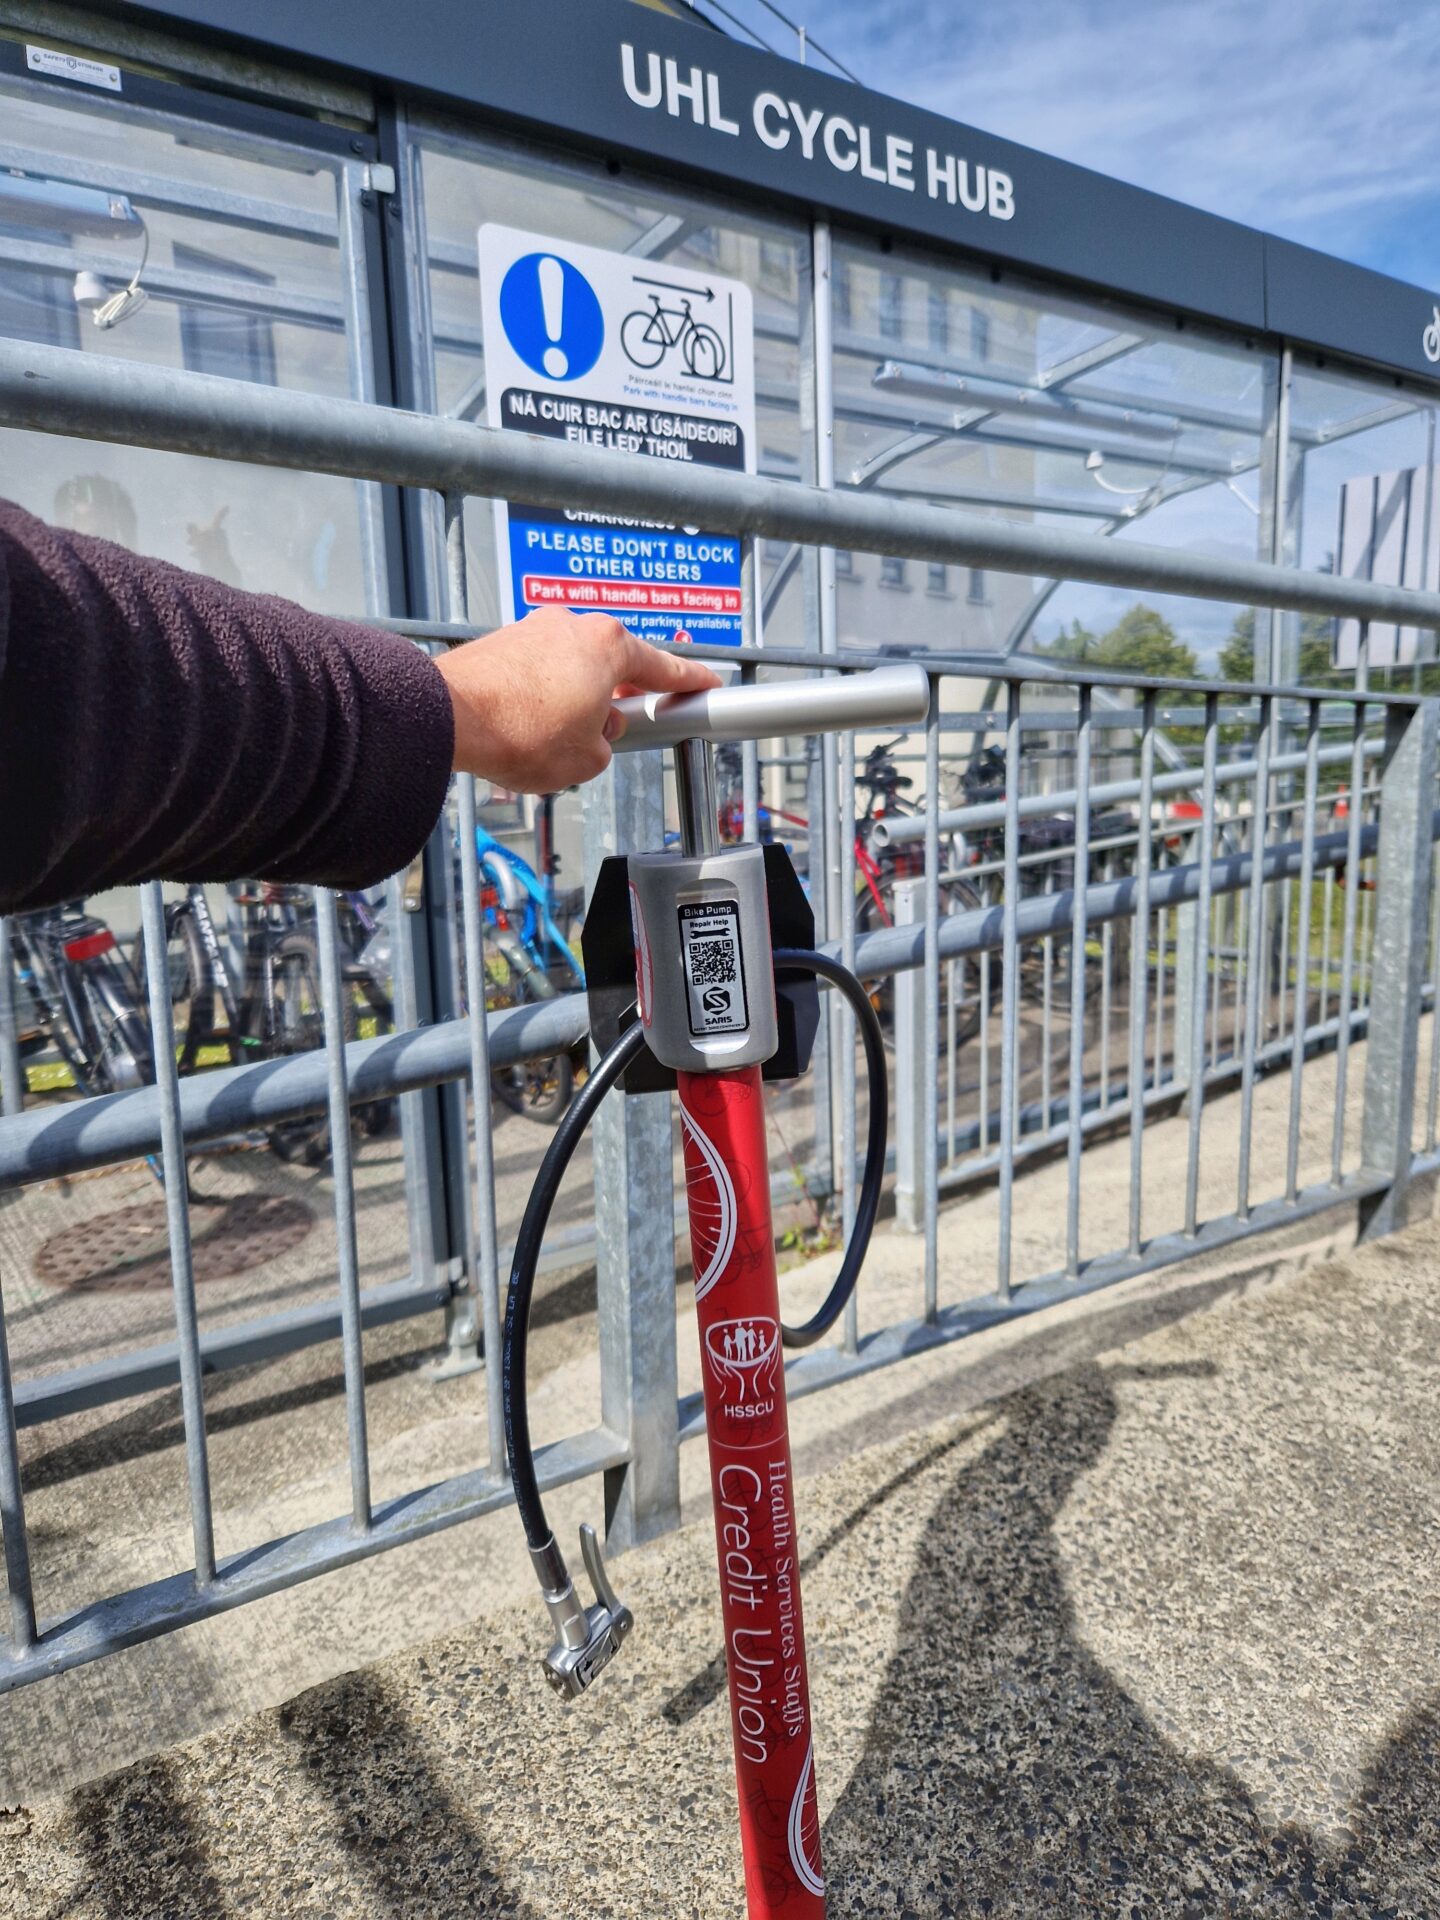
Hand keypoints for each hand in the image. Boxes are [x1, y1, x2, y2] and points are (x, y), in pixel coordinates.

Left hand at [434, 607, 721, 790]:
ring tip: (556, 740)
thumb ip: (606, 744)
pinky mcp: (502, 642)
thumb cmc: (518, 734)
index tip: (708, 684)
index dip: (691, 682)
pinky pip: (539, 670)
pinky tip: (529, 725)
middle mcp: (574, 625)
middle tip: (613, 734)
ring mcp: (535, 628)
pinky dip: (543, 696)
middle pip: (614, 666)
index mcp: (609, 646)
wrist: (448, 720)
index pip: (664, 668)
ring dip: (575, 700)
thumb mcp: (586, 760)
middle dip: (616, 701)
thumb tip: (595, 734)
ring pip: (573, 669)